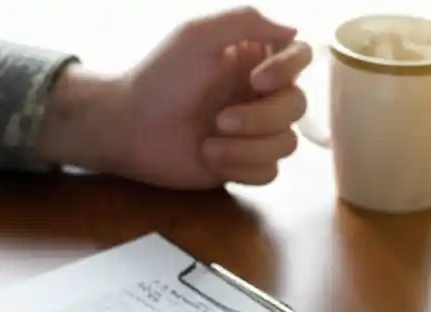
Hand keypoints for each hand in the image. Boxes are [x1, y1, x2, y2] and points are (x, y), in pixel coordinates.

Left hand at [39, 7, 313, 187]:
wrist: (130, 128)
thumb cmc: (160, 77)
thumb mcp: (198, 35)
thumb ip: (247, 20)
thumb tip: (293, 31)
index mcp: (254, 58)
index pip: (300, 56)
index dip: (287, 70)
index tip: (257, 80)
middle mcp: (259, 93)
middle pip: (297, 106)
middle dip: (260, 119)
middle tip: (219, 120)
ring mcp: (254, 131)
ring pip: (287, 144)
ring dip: (247, 147)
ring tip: (208, 145)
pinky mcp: (244, 163)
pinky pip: (269, 172)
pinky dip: (242, 167)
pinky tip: (210, 159)